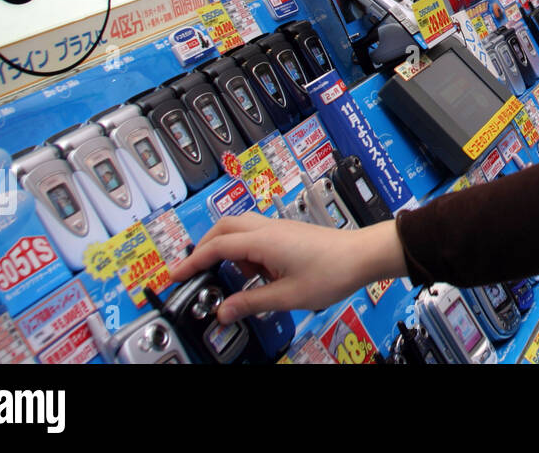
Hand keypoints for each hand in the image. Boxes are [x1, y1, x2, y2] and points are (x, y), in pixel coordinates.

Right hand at [169, 214, 405, 323]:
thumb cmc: (332, 271)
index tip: (175, 275)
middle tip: (194, 271)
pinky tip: (257, 274)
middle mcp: (268, 228)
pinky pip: (256, 235)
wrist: (362, 256)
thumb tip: (224, 311)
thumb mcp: (287, 296)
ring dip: (228, 248)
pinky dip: (246, 250)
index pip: (216, 247)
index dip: (192, 261)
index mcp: (263, 240)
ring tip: (236, 279)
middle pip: (223, 228)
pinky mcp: (288, 233)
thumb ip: (251, 302)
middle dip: (204, 247)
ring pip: (240, 228)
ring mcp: (279, 228)